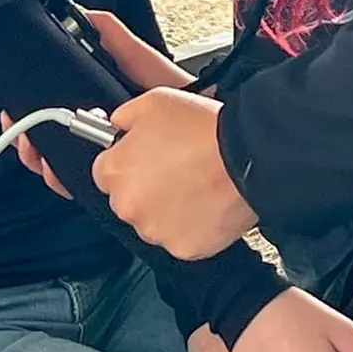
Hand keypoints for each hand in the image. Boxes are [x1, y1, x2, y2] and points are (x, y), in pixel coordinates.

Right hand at [0, 9, 191, 198]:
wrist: (216, 136)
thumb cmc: (186, 98)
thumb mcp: (143, 62)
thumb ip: (114, 38)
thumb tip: (83, 12)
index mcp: (99, 103)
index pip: (54, 109)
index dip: (29, 111)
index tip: (13, 110)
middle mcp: (98, 133)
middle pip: (48, 139)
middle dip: (27, 136)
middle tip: (20, 132)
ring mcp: (106, 157)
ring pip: (58, 163)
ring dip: (40, 159)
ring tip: (36, 151)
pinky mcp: (117, 180)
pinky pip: (81, 184)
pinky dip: (64, 180)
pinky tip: (59, 173)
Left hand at [92, 89, 255, 257]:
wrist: (247, 155)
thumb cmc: (203, 128)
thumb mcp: (153, 102)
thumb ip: (124, 117)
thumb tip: (118, 125)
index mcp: (115, 172)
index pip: (105, 172)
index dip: (127, 161)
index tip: (143, 157)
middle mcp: (129, 207)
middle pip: (128, 200)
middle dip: (145, 186)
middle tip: (175, 168)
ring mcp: (155, 231)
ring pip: (154, 222)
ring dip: (167, 208)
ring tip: (195, 184)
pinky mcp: (184, 249)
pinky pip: (181, 238)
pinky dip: (191, 225)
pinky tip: (206, 202)